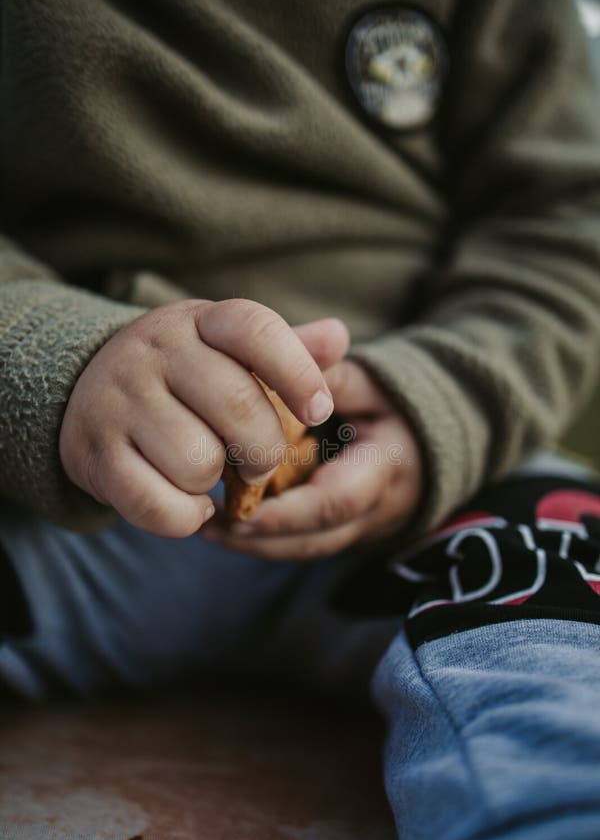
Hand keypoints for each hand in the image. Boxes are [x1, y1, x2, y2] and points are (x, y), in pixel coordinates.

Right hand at [59, 298, 348, 536]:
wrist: (86, 392)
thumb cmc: (181, 377)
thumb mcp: (229, 351)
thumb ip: (286, 350)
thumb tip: (338, 338)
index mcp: (197, 322)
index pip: (256, 330)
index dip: (298, 374)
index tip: (318, 412)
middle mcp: (152, 353)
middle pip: (237, 408)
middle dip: (264, 450)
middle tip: (260, 464)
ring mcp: (117, 402)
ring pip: (200, 463)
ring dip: (216, 483)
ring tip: (208, 472)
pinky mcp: (96, 455)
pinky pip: (160, 506)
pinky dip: (186, 517)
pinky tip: (189, 503)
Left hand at [202, 360, 422, 559]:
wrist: (431, 443)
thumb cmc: (398, 406)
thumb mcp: (372, 384)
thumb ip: (332, 375)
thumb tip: (290, 355)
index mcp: (385, 468)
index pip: (335, 502)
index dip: (286, 513)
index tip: (240, 511)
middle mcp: (376, 509)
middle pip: (316, 539)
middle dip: (262, 539)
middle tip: (211, 527)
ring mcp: (362, 527)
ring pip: (308, 549)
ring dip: (258, 546)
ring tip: (210, 532)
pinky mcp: (347, 532)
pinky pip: (306, 545)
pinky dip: (268, 541)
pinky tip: (229, 529)